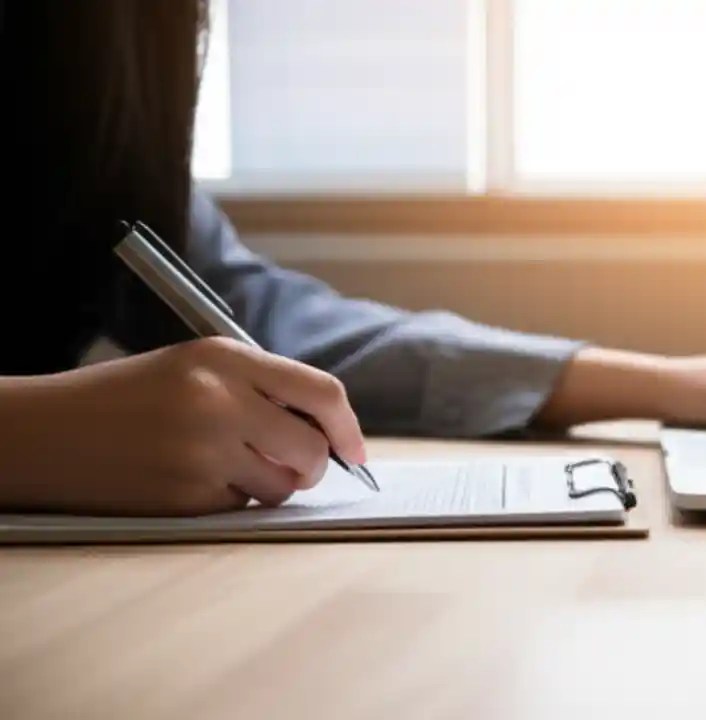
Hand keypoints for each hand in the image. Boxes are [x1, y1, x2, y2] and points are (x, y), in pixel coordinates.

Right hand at [0, 338, 365, 515]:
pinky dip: (229, 504)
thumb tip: (329, 434)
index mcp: (225, 358)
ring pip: (281, 487)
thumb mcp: (193, 367)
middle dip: (311, 466)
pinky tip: (189, 483)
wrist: (43, 432)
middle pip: (311, 449)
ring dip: (269, 487)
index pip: (321, 392)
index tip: (355, 450)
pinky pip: (240, 510)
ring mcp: (202, 451)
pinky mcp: (184, 497)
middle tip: (289, 467)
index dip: (348, 427)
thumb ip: (260, 388)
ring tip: (224, 469)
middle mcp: (220, 400)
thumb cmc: (125, 399)